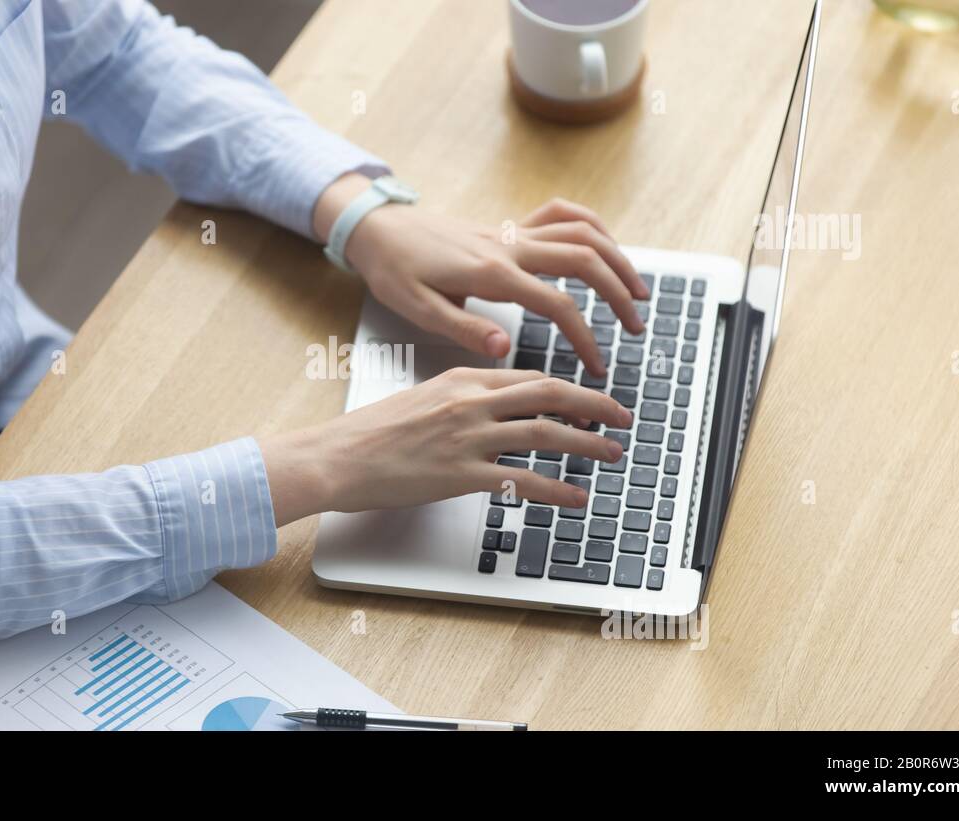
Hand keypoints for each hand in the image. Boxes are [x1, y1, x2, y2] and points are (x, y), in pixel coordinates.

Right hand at [259, 367, 630, 525]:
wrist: (337, 456)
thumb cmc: (370, 433)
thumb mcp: (421, 399)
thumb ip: (461, 399)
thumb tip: (494, 407)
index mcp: (462, 379)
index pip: (531, 377)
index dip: (570, 389)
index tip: (590, 403)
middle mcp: (471, 402)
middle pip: (550, 394)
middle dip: (595, 405)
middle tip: (621, 417)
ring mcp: (468, 437)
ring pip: (545, 434)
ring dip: (587, 444)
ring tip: (612, 454)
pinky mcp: (460, 474)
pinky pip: (523, 479)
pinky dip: (557, 489)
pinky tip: (576, 498)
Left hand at [313, 175, 648, 376]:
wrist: (378, 229)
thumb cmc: (394, 271)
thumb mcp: (418, 309)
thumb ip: (465, 329)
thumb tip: (505, 348)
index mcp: (492, 274)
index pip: (558, 306)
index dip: (586, 338)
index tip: (597, 367)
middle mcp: (510, 245)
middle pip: (585, 259)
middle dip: (619, 293)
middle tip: (637, 326)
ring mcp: (512, 230)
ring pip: (583, 231)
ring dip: (617, 257)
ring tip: (637, 289)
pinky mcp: (508, 225)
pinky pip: (561, 214)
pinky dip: (591, 226)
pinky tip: (605, 247)